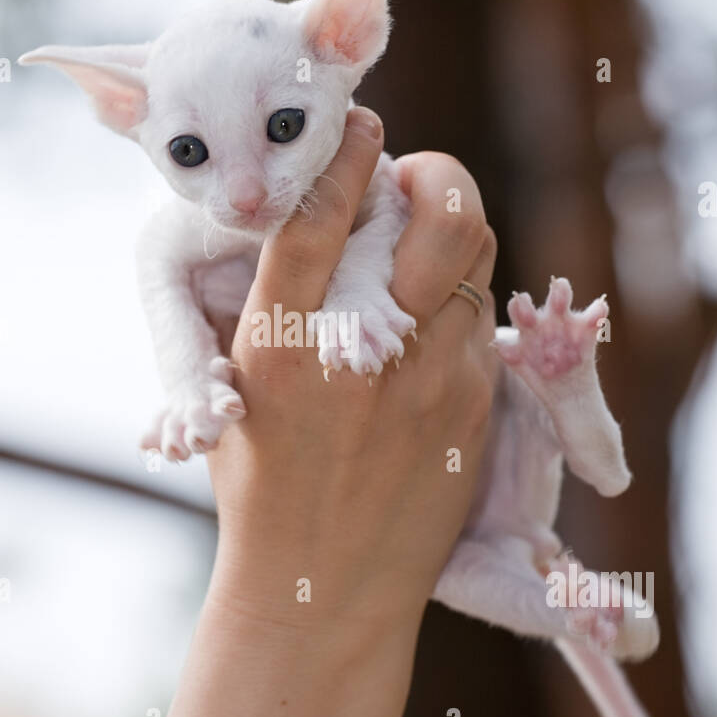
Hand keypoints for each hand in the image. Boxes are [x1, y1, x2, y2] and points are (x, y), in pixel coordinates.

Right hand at [207, 106, 497, 634]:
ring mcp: (429, 382)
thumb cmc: (260, 486)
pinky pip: (483, 319)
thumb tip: (296, 222)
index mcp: (280, 347)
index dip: (345, 152)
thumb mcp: (233, 391)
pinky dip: (460, 298)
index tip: (360, 123)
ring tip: (426, 240)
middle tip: (414, 181)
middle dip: (436, 174)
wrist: (320, 592)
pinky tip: (432, 315)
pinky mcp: (472, 410)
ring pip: (476, 257)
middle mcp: (362, 355)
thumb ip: (260, 308)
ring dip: (452, 229)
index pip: (316, 218)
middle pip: (438, 218)